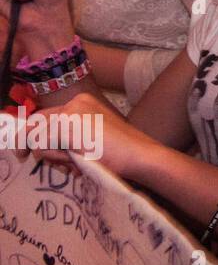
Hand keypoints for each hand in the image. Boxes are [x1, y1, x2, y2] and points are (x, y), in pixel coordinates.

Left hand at [15, 91, 154, 179]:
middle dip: (40, 148)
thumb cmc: (120, 153)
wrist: (139, 155)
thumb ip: (67, 136)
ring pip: (37, 137)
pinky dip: (54, 158)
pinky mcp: (66, 124)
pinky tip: (76, 161)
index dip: (34, 136)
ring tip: (77, 163)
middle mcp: (74, 101)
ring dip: (52, 157)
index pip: (44, 118)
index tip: (31, 153)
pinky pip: (40, 145)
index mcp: (82, 102)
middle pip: (36, 125)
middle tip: (57, 162)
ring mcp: (70, 111)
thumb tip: (35, 145)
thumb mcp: (90, 139)